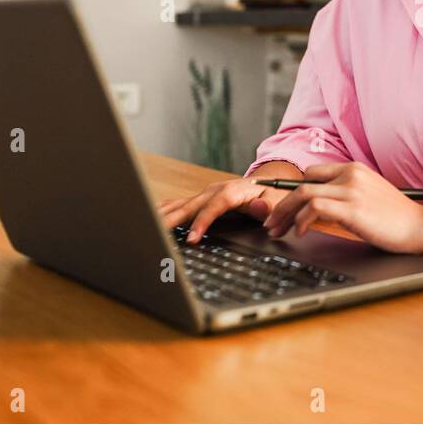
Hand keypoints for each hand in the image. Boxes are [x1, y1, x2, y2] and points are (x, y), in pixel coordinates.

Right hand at [156, 177, 290, 242]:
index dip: (203, 221)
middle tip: (156, 233)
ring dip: (163, 215)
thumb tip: (259, 208)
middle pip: (191, 205)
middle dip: (173, 219)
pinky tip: (150, 217)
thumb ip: (269, 207)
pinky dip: (164, 211)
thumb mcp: (276, 201)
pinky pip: (179, 205)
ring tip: (146, 226)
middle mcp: (215, 190)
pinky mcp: (199, 199)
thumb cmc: (270, 196)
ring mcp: (204, 194)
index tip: (192, 238)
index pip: (216, 206)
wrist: (265, 185)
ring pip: (180, 204)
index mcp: (233, 191)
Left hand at [261, 162, 422, 253]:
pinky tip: (300, 232)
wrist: (419, 227)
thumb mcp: (368, 196)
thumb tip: (315, 209)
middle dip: (280, 205)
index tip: (283, 209)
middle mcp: (351, 175)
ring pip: (303, 195)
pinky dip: (301, 220)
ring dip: (284, 214)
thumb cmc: (395, 217)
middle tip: (271, 222)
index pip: (313, 173)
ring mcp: (352, 190)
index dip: (293, 192)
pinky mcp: (352, 208)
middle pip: (302, 184)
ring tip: (277, 230)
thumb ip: (345, 194)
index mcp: (354, 169)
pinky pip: (315, 209)